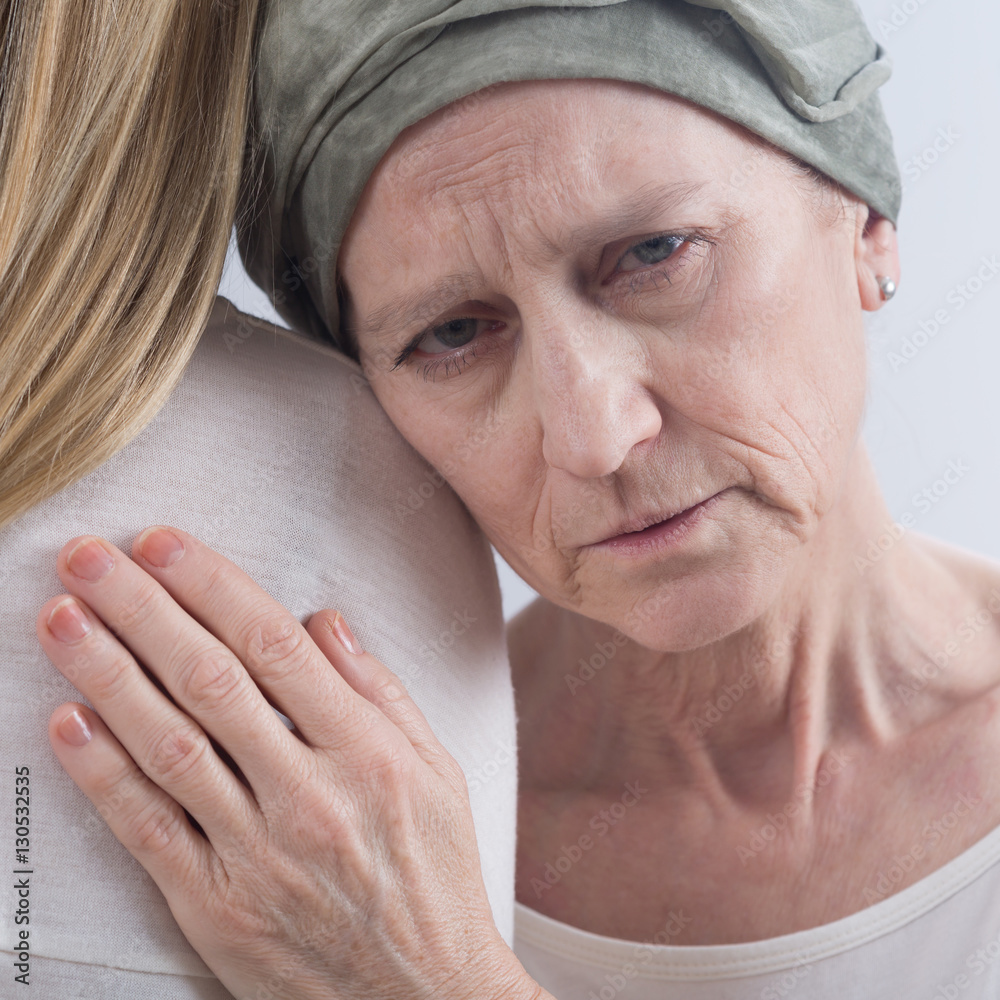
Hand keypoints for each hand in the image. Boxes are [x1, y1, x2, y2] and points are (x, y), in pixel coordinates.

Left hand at [37, 527, 540, 999]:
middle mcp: (310, 796)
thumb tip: (323, 622)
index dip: (212, 587)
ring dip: (107, 674)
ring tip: (61, 619)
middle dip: (143, 609)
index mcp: (368, 754)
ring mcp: (257, 855)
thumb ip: (380, 692)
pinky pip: (148, 830)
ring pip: (167, 746)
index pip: (275, 647)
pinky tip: (68, 721)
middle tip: (90, 558)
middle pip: (210, 681)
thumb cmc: (435, 879)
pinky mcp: (216, 909)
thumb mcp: (436, 773)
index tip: (164, 544)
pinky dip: (103, 772)